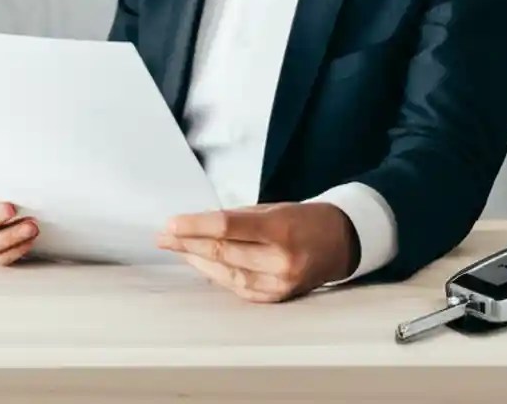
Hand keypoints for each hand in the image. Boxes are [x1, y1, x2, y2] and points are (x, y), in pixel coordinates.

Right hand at [0, 176, 38, 265]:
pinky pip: (0, 259)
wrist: (31, 208)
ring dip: (8, 236)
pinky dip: (16, 250)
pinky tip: (31, 239)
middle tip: (10, 209)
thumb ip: (4, 172)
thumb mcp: (7, 176)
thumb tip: (23, 159)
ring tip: (31, 226)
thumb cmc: (14, 188)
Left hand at [156, 202, 358, 301]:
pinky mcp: (277, 297)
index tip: (169, 224)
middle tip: (164, 236)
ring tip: (177, 249)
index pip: (227, 227)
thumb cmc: (305, 219)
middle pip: (222, 252)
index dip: (194, 226)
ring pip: (226, 274)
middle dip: (187, 243)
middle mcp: (281, 259)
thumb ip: (238, 218)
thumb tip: (195, 226)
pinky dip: (217, 275)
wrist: (342, 243)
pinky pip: (238, 287)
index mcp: (282, 228)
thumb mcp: (275, 208)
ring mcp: (279, 283)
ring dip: (197, 260)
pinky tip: (202, 265)